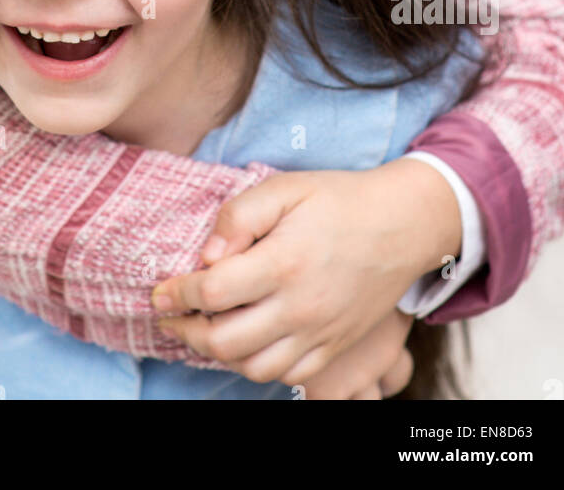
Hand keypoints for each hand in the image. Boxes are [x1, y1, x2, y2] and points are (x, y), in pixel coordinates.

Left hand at [152, 159, 460, 384]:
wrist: (403, 223)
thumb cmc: (338, 200)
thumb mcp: (285, 188)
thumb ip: (238, 216)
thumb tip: (206, 256)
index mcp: (283, 263)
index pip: (212, 293)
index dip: (176, 293)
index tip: (160, 290)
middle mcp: (300, 307)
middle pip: (224, 342)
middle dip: (186, 331)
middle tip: (173, 314)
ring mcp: (320, 333)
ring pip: (253, 367)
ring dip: (219, 353)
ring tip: (206, 329)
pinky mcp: (335, 347)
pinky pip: (288, 376)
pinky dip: (259, 366)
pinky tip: (249, 340)